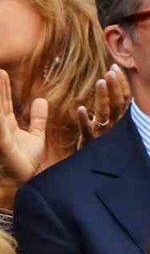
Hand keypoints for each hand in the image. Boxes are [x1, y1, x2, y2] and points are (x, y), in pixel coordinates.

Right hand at [0, 69, 47, 183]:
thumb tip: (41, 100)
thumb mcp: (36, 136)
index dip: (2, 87)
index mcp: (6, 125)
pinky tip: (0, 110)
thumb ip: (38, 119)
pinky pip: (0, 127)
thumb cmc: (26, 161)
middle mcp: (0, 127)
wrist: (25, 182)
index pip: (2, 102)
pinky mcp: (2, 144)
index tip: (2, 72)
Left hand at [73, 65, 129, 143]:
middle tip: (110, 71)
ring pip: (106, 114)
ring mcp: (103, 134)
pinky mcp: (90, 143)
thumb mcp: (110, 125)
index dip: (121, 83)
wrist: (97, 168)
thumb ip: (111, 108)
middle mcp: (115, 126)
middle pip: (117, 104)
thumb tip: (111, 86)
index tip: (115, 67)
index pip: (125, 99)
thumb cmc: (103, 144)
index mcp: (120, 121)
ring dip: (103, 97)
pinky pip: (88, 130)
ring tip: (100, 81)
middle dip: (115, 87)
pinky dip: (84, 120)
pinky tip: (81, 109)